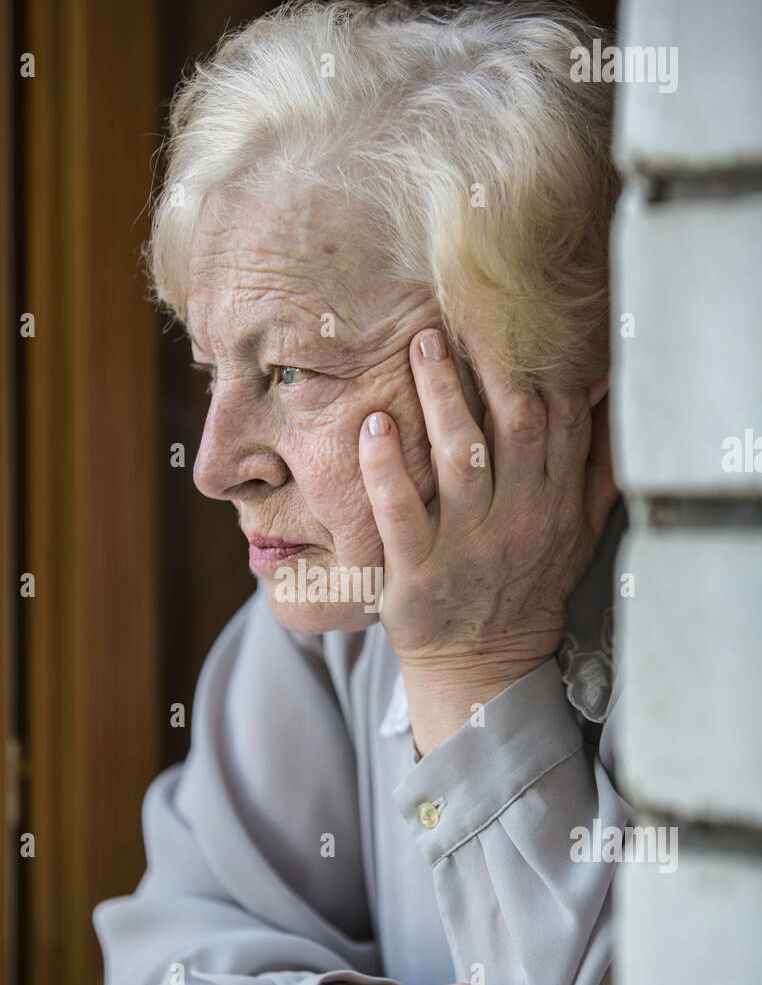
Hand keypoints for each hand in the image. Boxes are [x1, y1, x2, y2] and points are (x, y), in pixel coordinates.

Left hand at [358, 328, 616, 746]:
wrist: (481, 666)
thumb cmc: (523, 586)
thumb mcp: (574, 535)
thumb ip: (595, 473)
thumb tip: (612, 405)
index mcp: (554, 504)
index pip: (560, 421)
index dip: (542, 366)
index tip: (518, 322)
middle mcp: (518, 519)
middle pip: (514, 426)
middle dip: (489, 367)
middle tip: (456, 319)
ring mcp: (467, 546)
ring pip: (459, 458)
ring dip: (440, 398)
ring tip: (419, 347)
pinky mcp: (418, 572)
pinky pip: (401, 512)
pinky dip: (386, 467)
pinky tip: (372, 425)